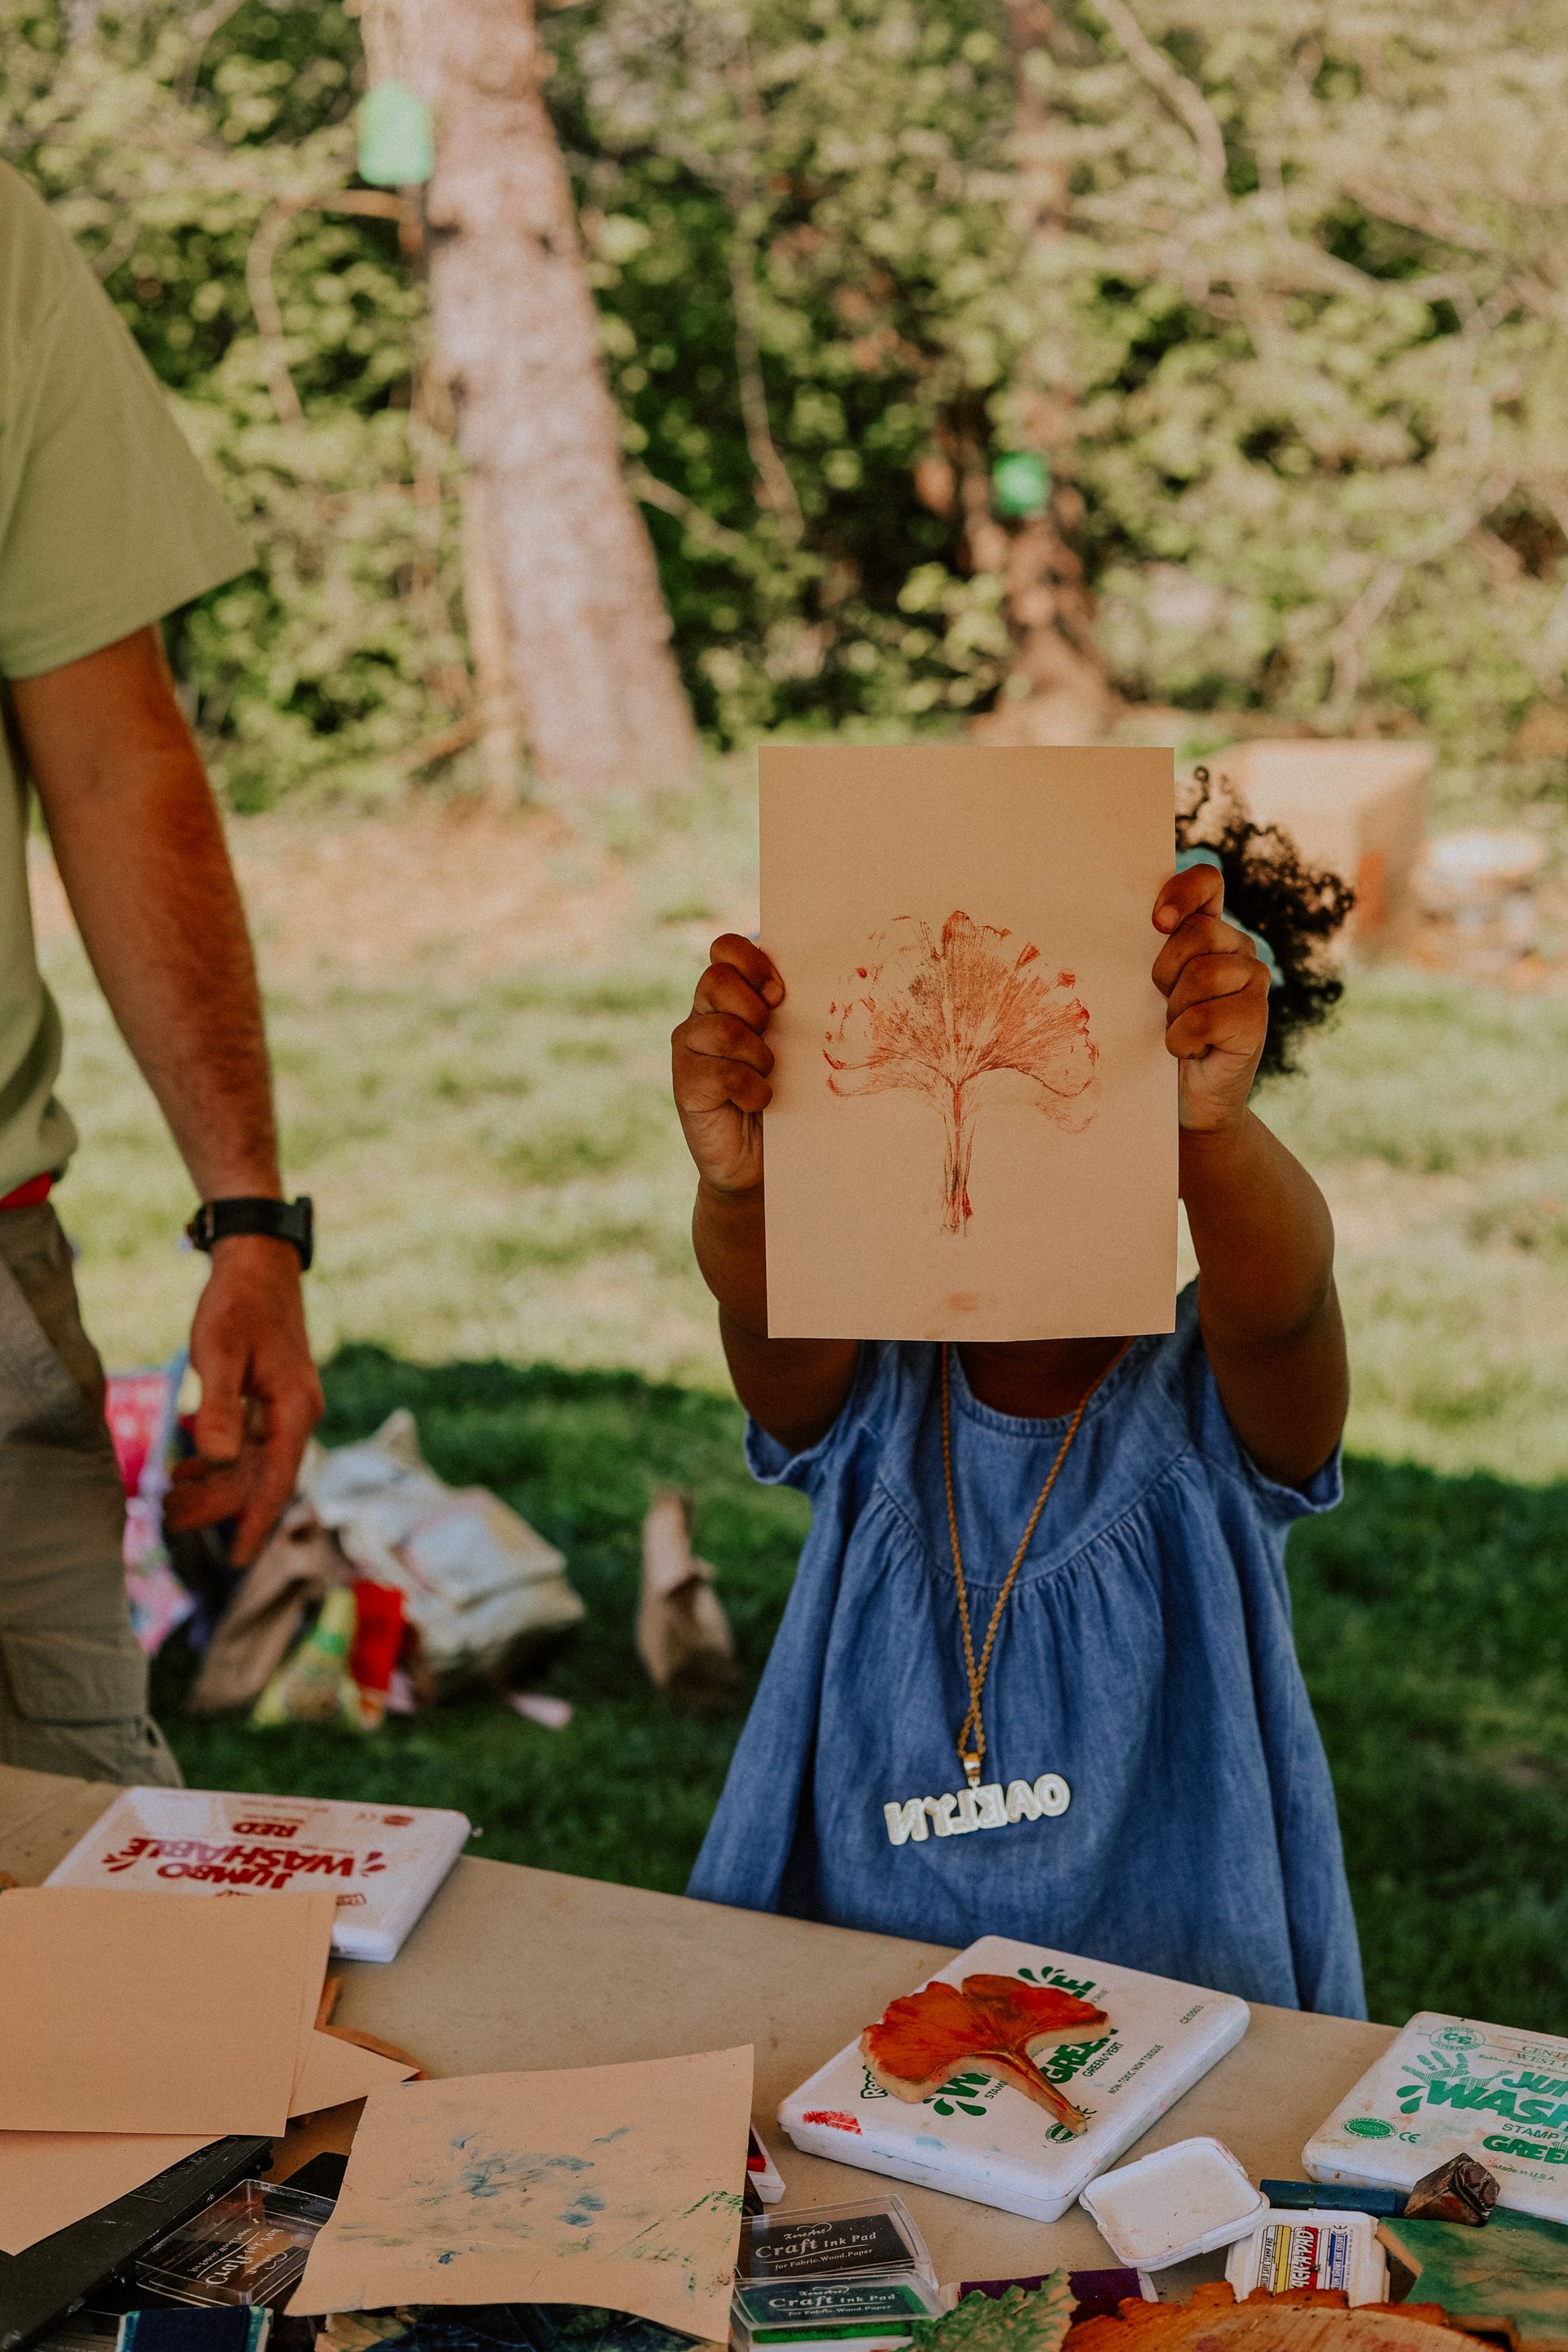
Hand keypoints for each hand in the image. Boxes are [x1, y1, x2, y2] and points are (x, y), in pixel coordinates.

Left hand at [164, 1234, 323, 1563]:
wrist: (257, 1262)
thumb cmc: (238, 1304)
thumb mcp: (220, 1354)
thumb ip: (219, 1408)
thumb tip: (217, 1460)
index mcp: (294, 1409)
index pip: (277, 1481)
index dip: (255, 1522)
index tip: (236, 1560)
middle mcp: (296, 1413)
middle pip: (260, 1477)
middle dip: (218, 1505)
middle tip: (169, 1524)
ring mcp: (284, 1405)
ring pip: (251, 1462)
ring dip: (213, 1484)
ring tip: (169, 1502)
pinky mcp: (269, 1395)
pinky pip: (246, 1441)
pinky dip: (216, 1458)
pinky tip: (185, 1466)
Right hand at [671, 935, 782, 1194]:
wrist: (759, 1159)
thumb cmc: (783, 1095)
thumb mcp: (791, 1045)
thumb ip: (788, 1012)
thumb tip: (820, 981)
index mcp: (728, 997)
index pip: (725, 949)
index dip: (751, 961)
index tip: (779, 992)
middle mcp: (702, 1016)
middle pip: (717, 980)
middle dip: (755, 1008)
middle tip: (770, 1036)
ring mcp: (689, 1049)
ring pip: (723, 1029)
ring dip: (758, 1055)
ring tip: (768, 1075)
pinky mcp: (685, 1084)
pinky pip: (723, 1073)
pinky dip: (752, 1089)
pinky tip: (758, 1102)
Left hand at [1152, 863, 1268, 1133]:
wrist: (1187, 1101)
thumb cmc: (1157, 1038)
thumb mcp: (1147, 989)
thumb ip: (1148, 951)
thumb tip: (1127, 923)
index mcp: (1210, 931)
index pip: (1207, 882)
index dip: (1183, 893)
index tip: (1157, 922)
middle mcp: (1238, 949)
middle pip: (1197, 932)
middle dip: (1166, 971)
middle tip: (1164, 1002)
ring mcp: (1254, 982)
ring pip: (1202, 974)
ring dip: (1174, 1010)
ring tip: (1179, 1028)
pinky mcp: (1256, 1019)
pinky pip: (1204, 1017)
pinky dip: (1182, 1039)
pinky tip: (1191, 1050)